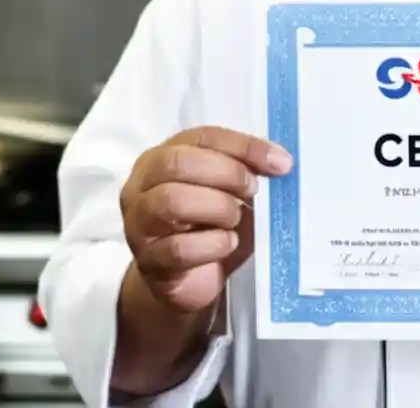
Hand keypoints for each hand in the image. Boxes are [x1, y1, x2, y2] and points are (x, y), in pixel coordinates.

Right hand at [120, 127, 292, 314]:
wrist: (187, 281)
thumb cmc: (209, 228)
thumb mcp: (228, 194)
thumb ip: (246, 172)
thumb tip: (279, 161)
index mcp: (162, 158)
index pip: (202, 138)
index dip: (244, 146)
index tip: (280, 163)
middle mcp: (142, 186)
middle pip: (178, 163)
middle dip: (227, 173)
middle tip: (253, 191)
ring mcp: (139, 224)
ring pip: (172, 201)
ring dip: (217, 207)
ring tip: (235, 220)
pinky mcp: (148, 262)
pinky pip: (179, 248)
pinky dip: (213, 245)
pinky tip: (227, 244)